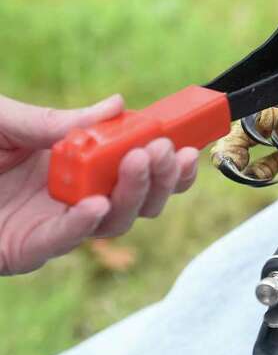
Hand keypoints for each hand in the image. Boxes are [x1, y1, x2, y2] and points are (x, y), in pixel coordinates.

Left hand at [0, 94, 198, 274]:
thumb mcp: (8, 122)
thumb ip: (57, 120)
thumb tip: (118, 105)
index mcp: (71, 166)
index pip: (129, 166)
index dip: (162, 157)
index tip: (182, 138)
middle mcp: (71, 198)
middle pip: (135, 199)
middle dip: (160, 176)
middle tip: (166, 150)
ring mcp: (52, 226)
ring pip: (114, 222)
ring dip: (135, 194)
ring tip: (140, 161)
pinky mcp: (25, 250)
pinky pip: (64, 241)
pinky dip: (84, 225)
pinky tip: (98, 204)